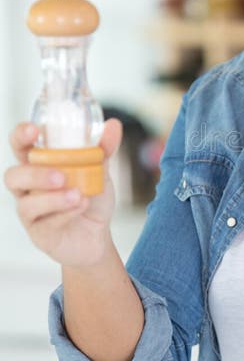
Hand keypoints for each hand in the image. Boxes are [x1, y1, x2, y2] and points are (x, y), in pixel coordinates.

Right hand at [3, 118, 122, 267]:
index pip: (20, 146)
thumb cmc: (89, 198)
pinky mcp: (38, 232)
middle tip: (61, 175)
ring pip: (27, 204)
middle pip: (13, 176)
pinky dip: (65, 213)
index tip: (33, 130)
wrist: (97, 235)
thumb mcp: (99, 170)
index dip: (21, 136)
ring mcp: (30, 211)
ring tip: (78, 195)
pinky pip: (45, 223)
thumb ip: (103, 148)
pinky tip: (82, 206)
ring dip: (53, 198)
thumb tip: (113, 125)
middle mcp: (28, 187)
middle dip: (35, 174)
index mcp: (38, 164)